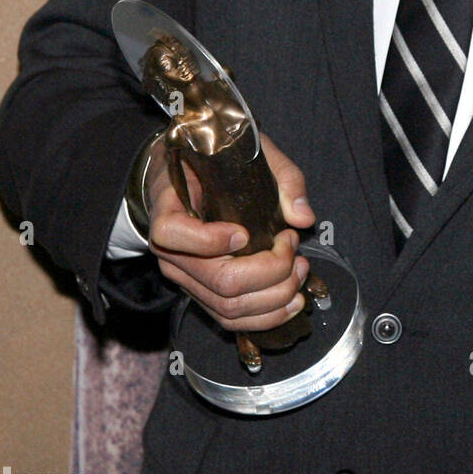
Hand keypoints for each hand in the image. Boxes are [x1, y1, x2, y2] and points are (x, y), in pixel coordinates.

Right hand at [146, 131, 315, 332]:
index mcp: (169, 209)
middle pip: (218, 279)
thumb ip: (282, 177)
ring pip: (228, 307)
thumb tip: (303, 217)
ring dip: (275, 296)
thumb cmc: (217, 166)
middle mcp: (172, 252)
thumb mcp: (250, 154)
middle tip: (292, 245)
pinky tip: (292, 301)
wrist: (190, 181)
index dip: (210, 240)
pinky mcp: (204, 295)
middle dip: (269, 270)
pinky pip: (231, 319)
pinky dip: (267, 316)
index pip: (172, 234)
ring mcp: (187, 278)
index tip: (244, 231)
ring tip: (300, 271)